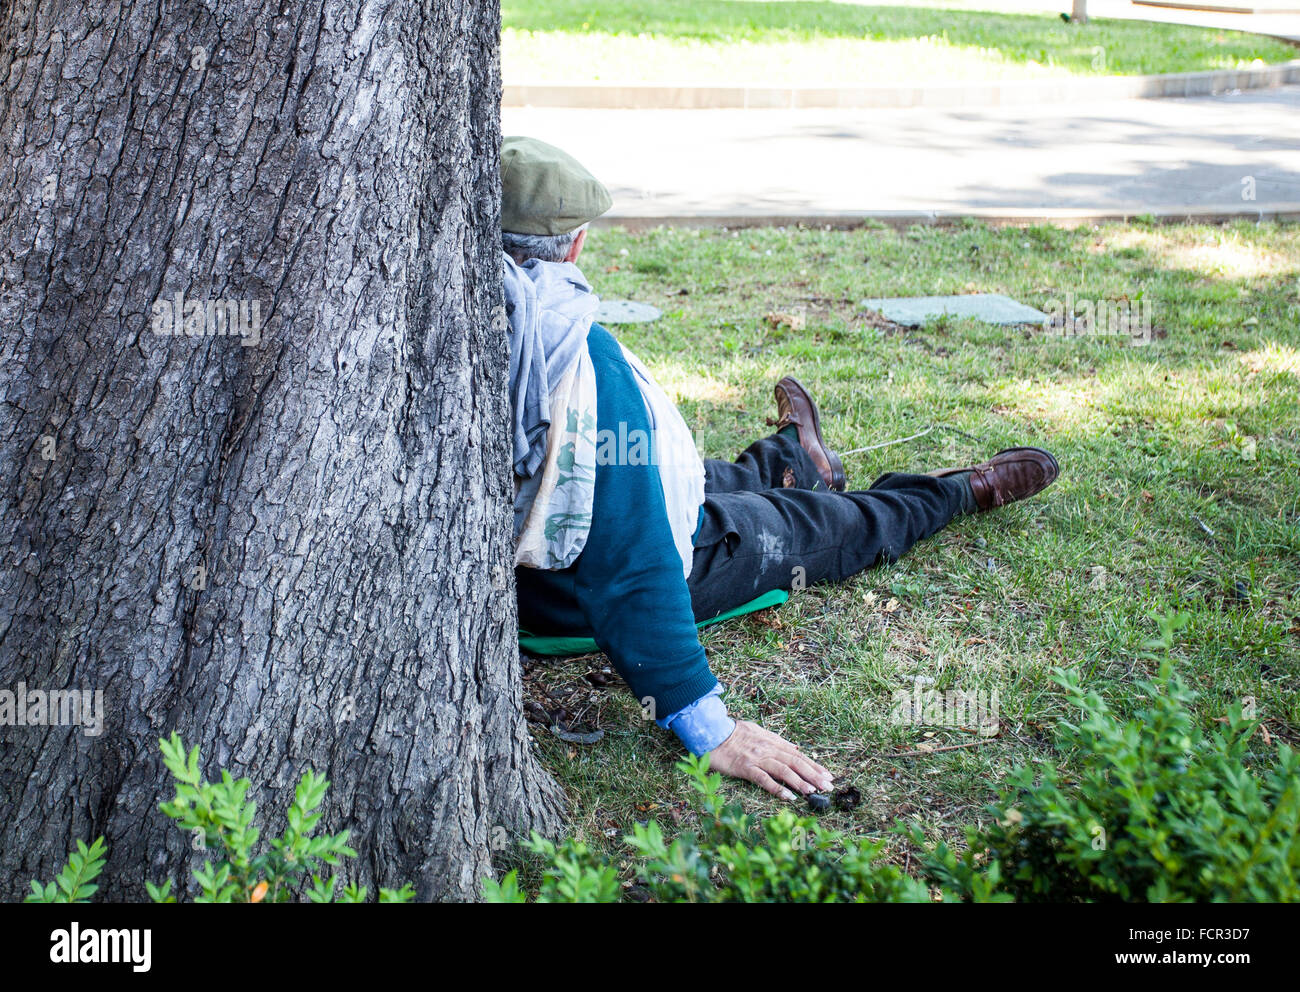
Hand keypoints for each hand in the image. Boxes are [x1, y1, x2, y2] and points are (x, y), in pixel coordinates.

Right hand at [707, 719, 832, 800]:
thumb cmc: (734, 733)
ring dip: (800, 782)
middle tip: (828, 787)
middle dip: (814, 775)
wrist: (713, 733)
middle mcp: (768, 749)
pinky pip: (764, 779)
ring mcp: (757, 759)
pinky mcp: (746, 768)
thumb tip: (796, 748)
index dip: (815, 766)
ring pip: (784, 770)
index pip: (798, 755)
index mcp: (773, 742)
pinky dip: (778, 788)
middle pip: (795, 762)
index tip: (828, 775)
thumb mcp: (759, 731)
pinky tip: (789, 797)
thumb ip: (778, 741)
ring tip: (813, 791)